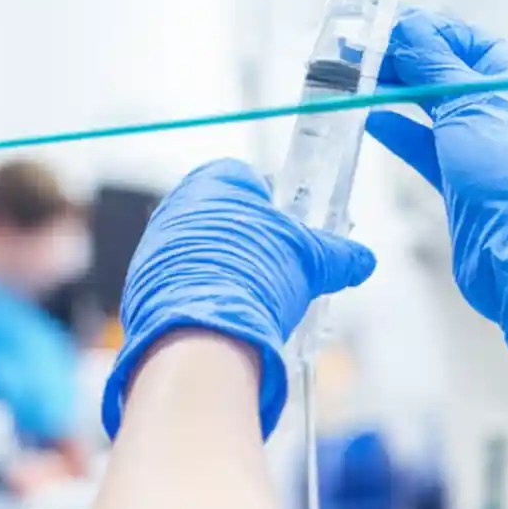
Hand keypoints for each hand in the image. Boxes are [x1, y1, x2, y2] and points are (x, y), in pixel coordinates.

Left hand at [102, 159, 375, 438]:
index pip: (249, 178)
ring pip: (204, 250)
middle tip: (281, 269)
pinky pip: (183, 281)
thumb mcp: (312, 260)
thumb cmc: (255, 276)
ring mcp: (156, 245)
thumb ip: (339, 255)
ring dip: (230, 269)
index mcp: (215, 181)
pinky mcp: (144, 283)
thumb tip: (363, 260)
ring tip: (257, 298)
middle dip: (254, 241)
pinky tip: (229, 314)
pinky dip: (205, 293)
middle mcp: (178, 205)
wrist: (202, 331)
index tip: (293, 228)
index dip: (275, 202)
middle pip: (226, 216)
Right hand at [367, 8, 507, 387]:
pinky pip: (422, 146)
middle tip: (357, 52)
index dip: (427, 31)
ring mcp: (479, 148)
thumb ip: (433, 65)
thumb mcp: (469, 104)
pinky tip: (369, 116)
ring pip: (429, 110)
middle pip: (445, 75)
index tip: (385, 25)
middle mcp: (501, 112)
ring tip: (355, 78)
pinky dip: (396, 130)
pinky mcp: (459, 181)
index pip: (468, 43)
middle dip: (402, 61)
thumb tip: (409, 28)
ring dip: (393, 93)